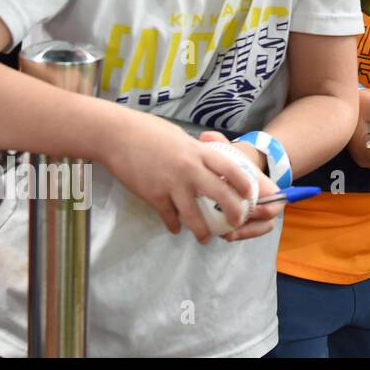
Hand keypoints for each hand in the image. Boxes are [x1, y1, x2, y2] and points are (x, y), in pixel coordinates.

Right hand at [99, 112, 261, 242]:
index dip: (244, 183)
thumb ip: (196, 152)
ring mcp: (171, 184)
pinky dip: (173, 224)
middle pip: (220, 194)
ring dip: (202, 229)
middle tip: (237, 223)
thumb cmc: (149, 131)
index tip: (252, 195)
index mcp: (199, 152)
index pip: (231, 169)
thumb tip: (207, 162)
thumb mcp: (181, 138)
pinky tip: (176, 229)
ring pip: (194, 214)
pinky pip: (168, 216)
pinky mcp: (153, 195)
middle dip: (232, 212)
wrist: (117, 136)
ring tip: (206, 238)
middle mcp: (190, 169)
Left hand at [199, 130, 281, 241]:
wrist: (239, 170)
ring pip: (258, 230)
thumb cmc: (236, 163)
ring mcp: (258, 214)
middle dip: (251, 228)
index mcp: (267, 185)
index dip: (267, 207)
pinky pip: (249, 233)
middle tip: (231, 228)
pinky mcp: (248, 222)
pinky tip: (222, 234)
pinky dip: (239, 235)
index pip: (277, 200)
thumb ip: (220, 143)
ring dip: (244, 234)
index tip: (250, 208)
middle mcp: (267, 201)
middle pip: (267, 221)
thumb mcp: (230, 152)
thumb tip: (206, 136)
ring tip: (226, 234)